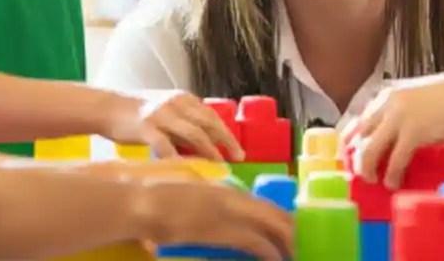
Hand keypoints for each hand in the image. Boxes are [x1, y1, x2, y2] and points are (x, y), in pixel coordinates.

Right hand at [103, 90, 244, 161]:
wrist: (108, 108)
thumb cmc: (139, 114)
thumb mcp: (167, 111)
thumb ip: (185, 123)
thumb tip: (206, 146)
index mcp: (183, 99)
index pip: (211, 116)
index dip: (226, 133)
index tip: (238, 150)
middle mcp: (175, 103)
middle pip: (208, 123)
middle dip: (225, 142)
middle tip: (237, 159)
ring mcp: (161, 115)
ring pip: (193, 133)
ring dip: (208, 151)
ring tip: (218, 166)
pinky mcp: (146, 127)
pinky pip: (166, 145)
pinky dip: (178, 158)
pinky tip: (186, 171)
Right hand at [132, 178, 293, 260]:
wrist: (140, 203)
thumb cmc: (157, 199)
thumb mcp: (187, 194)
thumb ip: (206, 201)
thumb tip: (215, 213)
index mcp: (223, 190)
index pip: (261, 203)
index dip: (279, 217)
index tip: (290, 230)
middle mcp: (230, 198)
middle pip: (272, 213)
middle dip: (291, 229)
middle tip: (302, 244)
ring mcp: (226, 212)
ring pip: (269, 225)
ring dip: (285, 242)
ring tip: (296, 254)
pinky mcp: (218, 229)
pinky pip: (252, 241)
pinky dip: (268, 251)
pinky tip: (276, 260)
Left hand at [339, 72, 443, 188]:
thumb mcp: (414, 98)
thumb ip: (399, 111)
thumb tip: (390, 135)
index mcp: (386, 95)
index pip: (358, 120)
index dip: (351, 140)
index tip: (350, 154)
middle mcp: (387, 105)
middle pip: (360, 136)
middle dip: (357, 157)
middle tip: (361, 172)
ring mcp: (398, 119)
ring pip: (370, 150)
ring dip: (368, 169)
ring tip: (374, 181)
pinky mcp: (413, 134)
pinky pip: (395, 160)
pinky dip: (391, 175)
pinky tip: (393, 183)